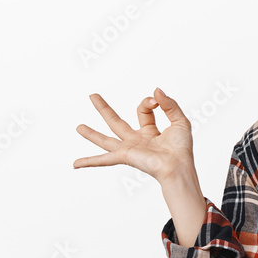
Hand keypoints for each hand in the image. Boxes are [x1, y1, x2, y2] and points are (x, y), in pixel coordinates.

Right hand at [73, 87, 194, 183]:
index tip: (156, 102)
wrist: (178, 166)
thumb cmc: (182, 149)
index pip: (143, 110)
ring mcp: (129, 149)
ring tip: (78, 127)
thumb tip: (156, 91)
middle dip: (104, 108)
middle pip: (116, 122)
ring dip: (91, 134)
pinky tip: (75, 164)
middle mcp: (137, 141)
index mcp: (150, 132)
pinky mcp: (124, 156)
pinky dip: (88, 162)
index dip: (148, 102)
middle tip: (92, 96)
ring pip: (105, 139)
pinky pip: (103, 160)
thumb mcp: (180, 121)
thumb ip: (169, 104)